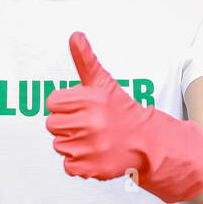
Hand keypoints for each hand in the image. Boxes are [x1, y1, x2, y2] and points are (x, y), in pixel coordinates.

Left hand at [45, 32, 202, 203]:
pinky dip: (80, 162)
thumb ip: (85, 59)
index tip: (83, 107)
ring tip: (93, 139)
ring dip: (73, 144)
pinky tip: (95, 154)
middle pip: (52, 124)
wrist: (149, 142)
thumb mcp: (104, 82)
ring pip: (59, 145)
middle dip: (68, 124)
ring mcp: (91, 148)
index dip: (66, 104)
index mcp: (90, 100)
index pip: (53, 102)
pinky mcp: (93, 168)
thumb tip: (75, 35)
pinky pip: (68, 165)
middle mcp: (91, 124)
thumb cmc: (121, 110)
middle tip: (89, 124)